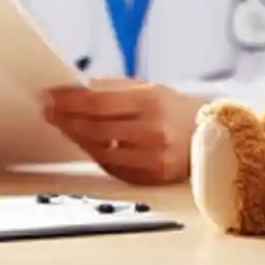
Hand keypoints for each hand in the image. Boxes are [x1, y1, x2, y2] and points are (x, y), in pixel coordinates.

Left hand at [44, 80, 206, 184]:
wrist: (217, 137)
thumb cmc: (179, 110)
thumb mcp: (150, 88)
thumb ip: (113, 88)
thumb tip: (76, 87)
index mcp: (151, 102)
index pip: (97, 103)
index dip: (69, 101)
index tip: (50, 97)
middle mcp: (152, 131)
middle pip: (95, 128)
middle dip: (66, 119)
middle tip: (48, 111)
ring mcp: (153, 158)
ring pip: (100, 151)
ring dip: (77, 138)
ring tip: (64, 126)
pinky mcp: (152, 178)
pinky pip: (113, 168)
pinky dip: (96, 155)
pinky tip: (86, 143)